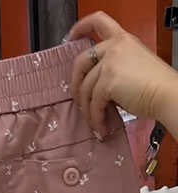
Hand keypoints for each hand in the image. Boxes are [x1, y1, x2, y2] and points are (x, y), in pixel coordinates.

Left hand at [68, 12, 177, 137]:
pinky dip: (95, 118)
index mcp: (122, 39)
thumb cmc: (154, 84)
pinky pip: (93, 103)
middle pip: (81, 62)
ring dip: (87, 109)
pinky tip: (101, 126)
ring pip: (85, 88)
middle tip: (79, 100)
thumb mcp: (133, 65)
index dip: (81, 27)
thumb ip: (112, 67)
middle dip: (76, 85)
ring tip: (94, 121)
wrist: (166, 94)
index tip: (71, 37)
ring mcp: (110, 63)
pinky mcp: (107, 81)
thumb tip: (92, 87)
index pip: (99, 21)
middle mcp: (114, 47)